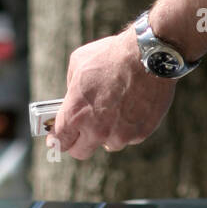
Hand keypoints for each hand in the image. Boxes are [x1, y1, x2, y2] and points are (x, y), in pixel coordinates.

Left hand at [49, 27, 175, 159]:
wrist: (148, 56)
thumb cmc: (111, 56)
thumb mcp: (78, 64)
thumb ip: (72, 89)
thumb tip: (73, 99)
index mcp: (75, 113)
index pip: (60, 141)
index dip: (58, 140)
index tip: (59, 139)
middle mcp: (96, 129)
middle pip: (81, 152)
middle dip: (80, 143)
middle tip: (84, 131)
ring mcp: (120, 134)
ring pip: (108, 144)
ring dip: (108, 133)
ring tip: (115, 110)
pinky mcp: (140, 133)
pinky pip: (130, 137)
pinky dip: (129, 127)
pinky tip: (133, 107)